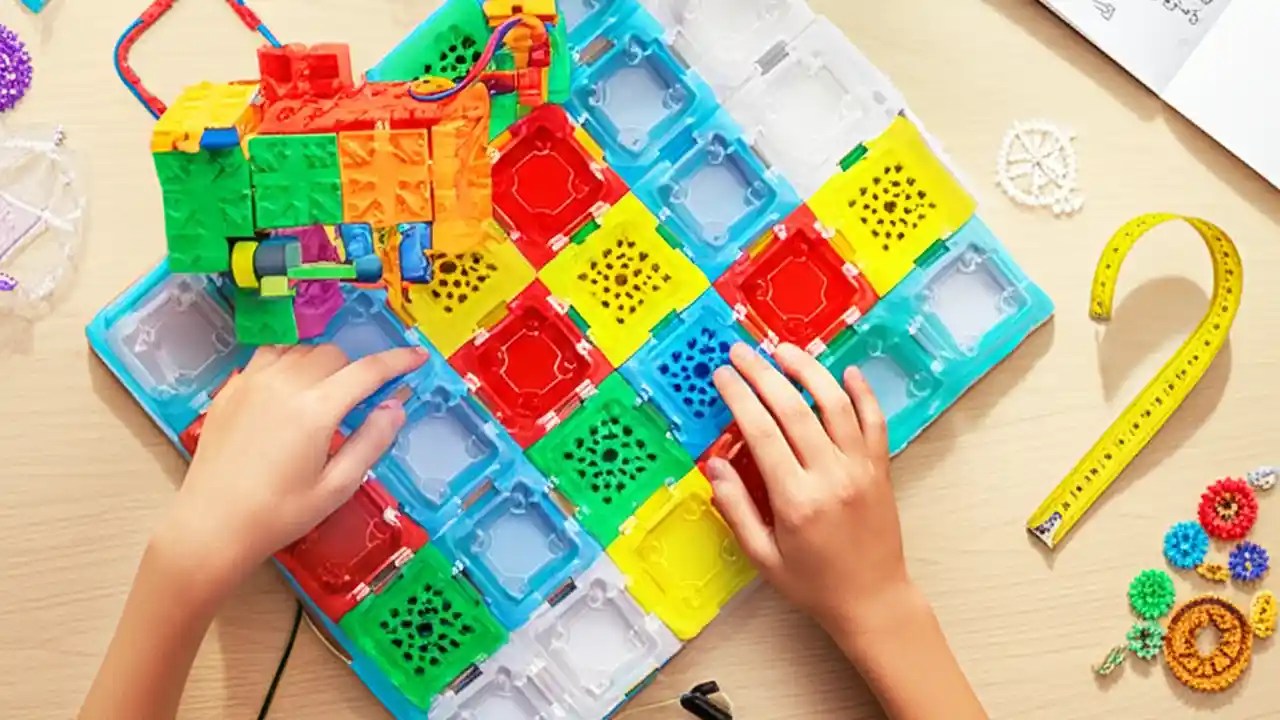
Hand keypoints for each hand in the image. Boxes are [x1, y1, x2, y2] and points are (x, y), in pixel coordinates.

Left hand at [160, 344, 426, 587]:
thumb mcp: (336, 487)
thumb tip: (396, 408)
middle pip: (333, 353)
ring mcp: (252, 382)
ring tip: (322, 394)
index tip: (417, 357)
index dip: (398, 361)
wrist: (211, 526)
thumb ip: (370, 442)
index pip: (367, 371)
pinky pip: (268, 356)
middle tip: (358, 401)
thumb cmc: (278, 514)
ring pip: (300, 348)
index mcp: (315, 410)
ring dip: (320, 362)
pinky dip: (288, 362)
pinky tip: (288, 392)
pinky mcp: (231, 389)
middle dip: (354, 370)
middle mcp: (283, 384)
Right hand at [707, 343, 916, 642]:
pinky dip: (862, 393)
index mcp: (796, 500)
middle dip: (763, 374)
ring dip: (809, 371)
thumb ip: (736, 509)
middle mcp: (830, 476)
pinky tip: (845, 373)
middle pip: (794, 409)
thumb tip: (714, 465)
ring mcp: (860, 469)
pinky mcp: (880, 469)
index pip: (763, 432)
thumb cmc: (814, 584)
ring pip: (835, 404)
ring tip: (785, 351)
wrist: (873, 600)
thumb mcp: (763, 557)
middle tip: (742, 351)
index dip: (740, 397)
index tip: (723, 375)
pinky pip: (874, 420)